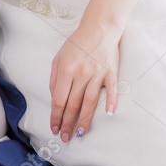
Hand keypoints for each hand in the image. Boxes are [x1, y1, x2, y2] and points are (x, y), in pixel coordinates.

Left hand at [49, 20, 120, 141]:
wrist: (99, 27)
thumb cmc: (77, 43)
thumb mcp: (59, 57)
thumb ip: (54, 78)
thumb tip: (54, 97)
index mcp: (66, 70)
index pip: (59, 99)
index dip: (56, 116)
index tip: (54, 128)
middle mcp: (81, 73)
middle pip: (73, 104)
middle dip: (67, 123)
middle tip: (65, 137)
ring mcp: (97, 73)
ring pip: (90, 102)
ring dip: (85, 120)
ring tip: (80, 133)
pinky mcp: (111, 72)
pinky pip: (112, 89)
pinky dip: (111, 102)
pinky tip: (109, 114)